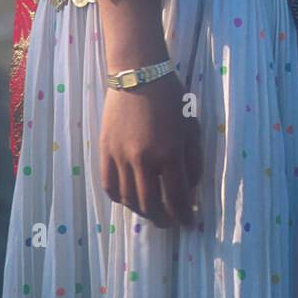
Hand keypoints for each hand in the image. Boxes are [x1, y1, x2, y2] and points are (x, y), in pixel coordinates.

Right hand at [100, 72, 201, 228]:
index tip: (188, 222)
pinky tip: (130, 199)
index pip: (176, 197)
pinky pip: (109, 185)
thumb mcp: (191, 127)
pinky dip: (120, 199)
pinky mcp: (105, 151)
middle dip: (163, 219)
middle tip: (170, 223)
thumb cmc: (171, 97)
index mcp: (169, 153)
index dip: (183, 215)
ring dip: (142, 212)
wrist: (138, 74)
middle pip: (151, 205)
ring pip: (129, 199)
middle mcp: (143, 159)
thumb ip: (193, 161)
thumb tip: (190, 189)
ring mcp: (120, 157)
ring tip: (152, 213)